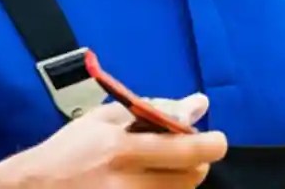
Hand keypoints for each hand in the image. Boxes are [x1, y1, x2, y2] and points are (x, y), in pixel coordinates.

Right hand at [0, 94, 226, 188]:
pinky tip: (145, 184)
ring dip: (178, 180)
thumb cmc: (69, 152)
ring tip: (154, 170)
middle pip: (192, 178)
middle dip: (196, 163)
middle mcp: (128, 183)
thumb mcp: (104, 119)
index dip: (211, 144)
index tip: (214, 139)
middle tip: (181, 153)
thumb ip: (155, 109)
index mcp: (123, 149)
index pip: (188, 150)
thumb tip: (199, 103)